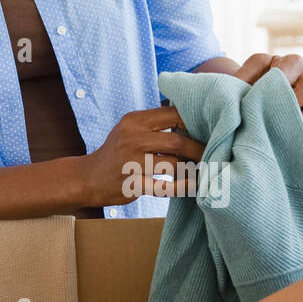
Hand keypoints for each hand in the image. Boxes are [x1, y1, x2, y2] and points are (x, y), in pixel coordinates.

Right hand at [80, 107, 205, 205]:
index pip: (172, 114)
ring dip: (193, 168)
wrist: (88, 178)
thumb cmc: (117, 152)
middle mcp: (132, 138)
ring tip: (206, 169)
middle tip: (214, 153)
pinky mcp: (133, 184)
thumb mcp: (130, 129)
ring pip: (173, 164)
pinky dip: (182, 187)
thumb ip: (155, 123)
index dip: (194, 121)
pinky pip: (165, 187)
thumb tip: (190, 115)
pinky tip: (194, 186)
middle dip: (198, 149)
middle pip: (176, 141)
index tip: (210, 128)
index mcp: (135, 121)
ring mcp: (131, 162)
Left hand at [234, 52, 302, 142]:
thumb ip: (241, 80)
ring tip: (290, 128)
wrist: (245, 106)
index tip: (258, 91)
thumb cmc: (244, 90)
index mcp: (290, 63)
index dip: (275, 79)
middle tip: (272, 113)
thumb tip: (246, 94)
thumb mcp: (240, 80)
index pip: (291, 65)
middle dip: (292, 102)